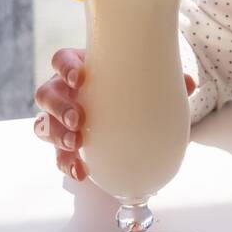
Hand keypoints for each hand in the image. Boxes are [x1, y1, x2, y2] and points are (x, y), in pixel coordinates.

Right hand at [35, 47, 195, 180]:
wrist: (132, 114)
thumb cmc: (134, 88)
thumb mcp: (147, 82)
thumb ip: (166, 82)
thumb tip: (188, 83)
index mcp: (83, 68)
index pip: (62, 60)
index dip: (65, 67)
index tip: (79, 77)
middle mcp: (65, 92)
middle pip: (47, 94)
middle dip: (59, 107)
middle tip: (78, 119)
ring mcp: (62, 119)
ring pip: (44, 124)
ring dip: (57, 135)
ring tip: (76, 145)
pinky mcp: (66, 144)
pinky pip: (57, 154)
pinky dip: (66, 163)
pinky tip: (81, 172)